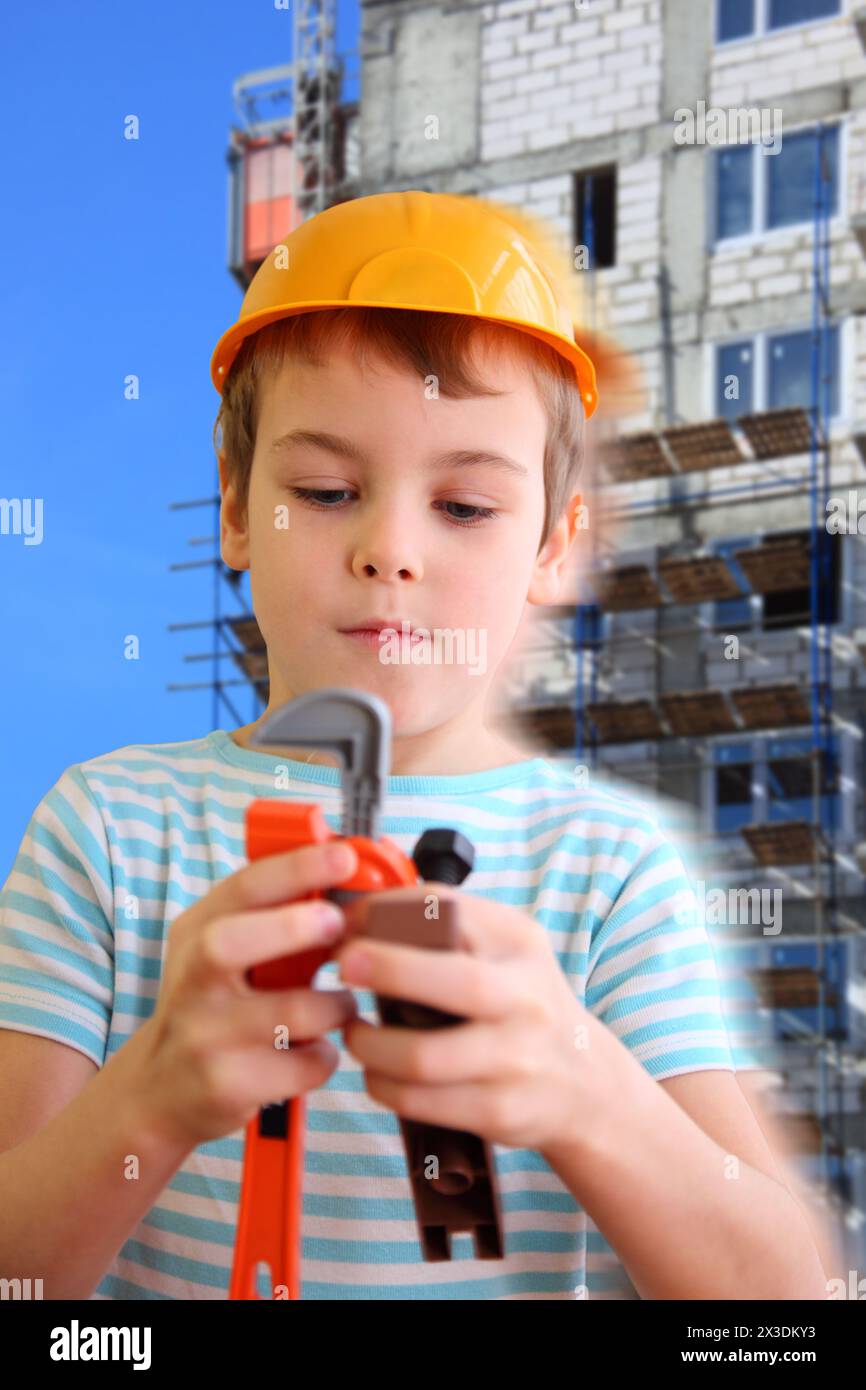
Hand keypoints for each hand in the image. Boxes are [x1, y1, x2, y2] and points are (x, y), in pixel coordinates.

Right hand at [135, 840, 359, 1148]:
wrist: (157, 1091)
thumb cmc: (209, 1004)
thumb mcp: (218, 949)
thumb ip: (268, 914)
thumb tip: (346, 873)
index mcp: (195, 933)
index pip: (240, 888)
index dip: (294, 868)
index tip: (342, 857)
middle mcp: (191, 981)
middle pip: (228, 945)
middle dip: (291, 928)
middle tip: (337, 923)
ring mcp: (205, 1036)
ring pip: (293, 1011)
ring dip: (335, 1005)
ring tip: (338, 1004)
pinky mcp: (228, 1086)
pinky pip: (305, 1063)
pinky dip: (324, 1054)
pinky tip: (312, 1049)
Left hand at [334, 883, 611, 1155]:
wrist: (584, 1083)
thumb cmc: (519, 1004)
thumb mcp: (503, 949)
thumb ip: (444, 924)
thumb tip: (355, 912)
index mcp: (520, 943)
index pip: (451, 910)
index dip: (388, 911)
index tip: (348, 922)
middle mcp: (525, 997)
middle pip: (453, 981)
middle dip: (388, 968)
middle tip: (344, 964)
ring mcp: (515, 1058)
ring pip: (424, 1056)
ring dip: (370, 1043)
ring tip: (353, 1032)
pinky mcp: (499, 1111)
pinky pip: (422, 1101)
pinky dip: (383, 1086)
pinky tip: (375, 1072)